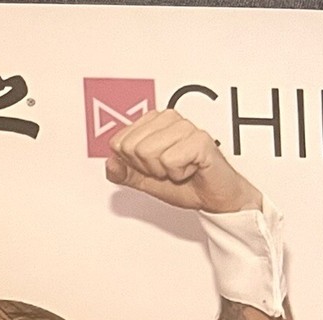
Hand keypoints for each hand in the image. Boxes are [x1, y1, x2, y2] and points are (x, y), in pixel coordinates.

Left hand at [106, 109, 260, 212]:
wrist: (212, 197)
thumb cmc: (184, 184)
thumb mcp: (143, 180)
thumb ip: (122, 172)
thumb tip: (110, 162)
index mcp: (152, 123)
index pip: (119, 142)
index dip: (132, 163)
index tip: (151, 167)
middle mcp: (168, 119)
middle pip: (132, 147)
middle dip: (146, 168)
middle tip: (166, 170)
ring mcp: (185, 127)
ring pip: (148, 152)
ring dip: (163, 171)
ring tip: (179, 169)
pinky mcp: (200, 139)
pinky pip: (170, 160)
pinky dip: (178, 173)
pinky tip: (190, 169)